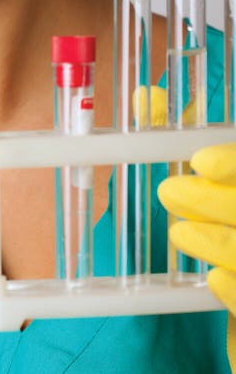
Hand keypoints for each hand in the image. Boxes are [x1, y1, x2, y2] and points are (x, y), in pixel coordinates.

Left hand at [158, 142, 235, 373]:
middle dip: (215, 201)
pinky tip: (216, 279)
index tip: (202, 162)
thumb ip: (178, 130)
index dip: (233, 161)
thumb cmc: (217, 209)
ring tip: (182, 234)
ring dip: (220, 242)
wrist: (232, 267)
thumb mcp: (206, 167)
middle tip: (170, 193)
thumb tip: (146, 95)